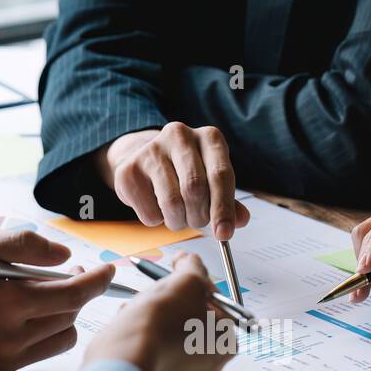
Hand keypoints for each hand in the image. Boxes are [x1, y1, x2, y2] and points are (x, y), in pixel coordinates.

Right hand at [0, 231, 113, 370]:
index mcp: (8, 303)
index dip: (97, 281)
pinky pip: (37, 354)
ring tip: (38, 296)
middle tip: (62, 273)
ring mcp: (5, 360)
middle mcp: (11, 338)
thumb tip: (65, 256)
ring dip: (60, 315)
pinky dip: (38, 335)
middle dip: (74, 292)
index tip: (110, 270)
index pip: (73, 294)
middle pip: (70, 315)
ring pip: (59, 337)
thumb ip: (22, 246)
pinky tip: (17, 319)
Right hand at [83, 252, 237, 370]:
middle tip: (159, 296)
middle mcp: (210, 367)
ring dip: (156, 320)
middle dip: (174, 306)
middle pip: (193, 323)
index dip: (196, 289)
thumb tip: (189, 261)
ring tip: (141, 312)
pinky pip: (154, 353)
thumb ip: (193, 266)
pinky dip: (144, 340)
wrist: (125, 356)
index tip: (180, 281)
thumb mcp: (187, 279)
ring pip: (171, 337)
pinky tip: (133, 330)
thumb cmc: (161, 322)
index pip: (217, 307)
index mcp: (226, 344)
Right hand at [96, 123, 250, 239]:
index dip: (223, 209)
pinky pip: (150, 213)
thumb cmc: (186, 172)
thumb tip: (241, 221)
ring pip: (172, 203)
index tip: (224, 234)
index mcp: (209, 137)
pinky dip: (158, 221)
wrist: (146, 161)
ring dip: (179, 221)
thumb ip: (228, 201)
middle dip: (200, 216)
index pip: (220, 175)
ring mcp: (151, 150)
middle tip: (198, 221)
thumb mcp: (213, 181)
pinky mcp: (129, 170)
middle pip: (195, 189)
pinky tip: (158, 208)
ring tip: (179, 217)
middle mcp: (180, 135)